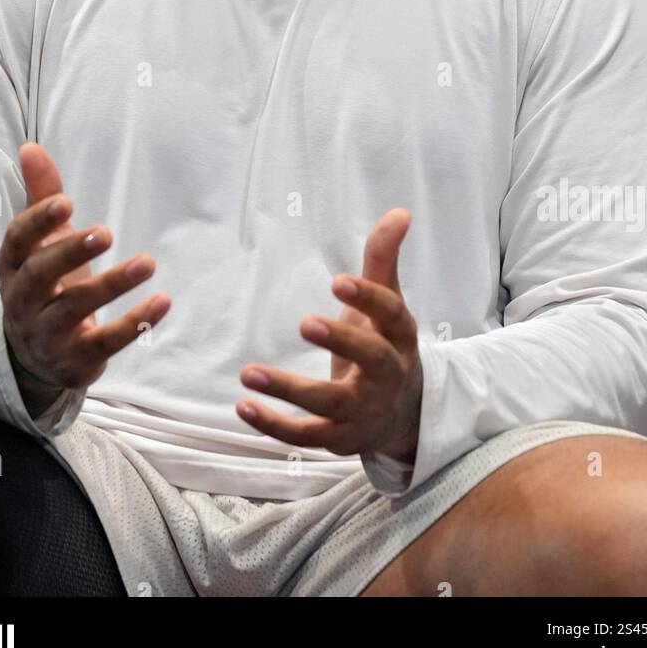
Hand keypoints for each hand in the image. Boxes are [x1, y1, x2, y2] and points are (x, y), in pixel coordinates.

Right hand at [0, 142, 170, 402]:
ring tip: (147, 262)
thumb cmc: (44, 283)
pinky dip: (135, 324)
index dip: (38, 223)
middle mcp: (24, 300)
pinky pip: (105, 343)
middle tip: (106, 232)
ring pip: (74, 309)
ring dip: (112, 285)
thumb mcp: (40, 243)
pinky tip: (162, 302)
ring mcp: (48, 333)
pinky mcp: (77, 358)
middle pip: (41, 277)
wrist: (34, 357)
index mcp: (15, 266)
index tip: (66, 202)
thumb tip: (30, 147)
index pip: (18, 242)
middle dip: (71, 254)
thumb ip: (42, 196)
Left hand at [237, 207, 422, 461]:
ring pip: (331, 404)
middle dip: (340, 342)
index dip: (368, 298)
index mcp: (399, 337)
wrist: (403, 414)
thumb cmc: (384, 343)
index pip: (391, 315)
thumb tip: (399, 210)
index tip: (337, 281)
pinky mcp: (340, 437)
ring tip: (248, 372)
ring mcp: (364, 411)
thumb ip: (383, 258)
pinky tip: (243, 405)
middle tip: (304, 322)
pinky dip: (275, 426)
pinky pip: (307, 436)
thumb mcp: (387, 301)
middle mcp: (387, 376)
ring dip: (289, 391)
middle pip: (370, 361)